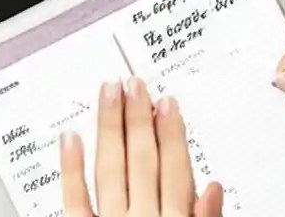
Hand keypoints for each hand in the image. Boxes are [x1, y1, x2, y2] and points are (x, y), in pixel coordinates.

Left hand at [60, 78, 223, 216]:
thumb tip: (213, 188)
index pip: (176, 173)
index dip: (172, 135)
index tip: (167, 104)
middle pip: (142, 162)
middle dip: (139, 119)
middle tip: (135, 85)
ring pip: (110, 170)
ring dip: (110, 127)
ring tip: (109, 93)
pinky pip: (74, 199)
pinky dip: (71, 167)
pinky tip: (71, 137)